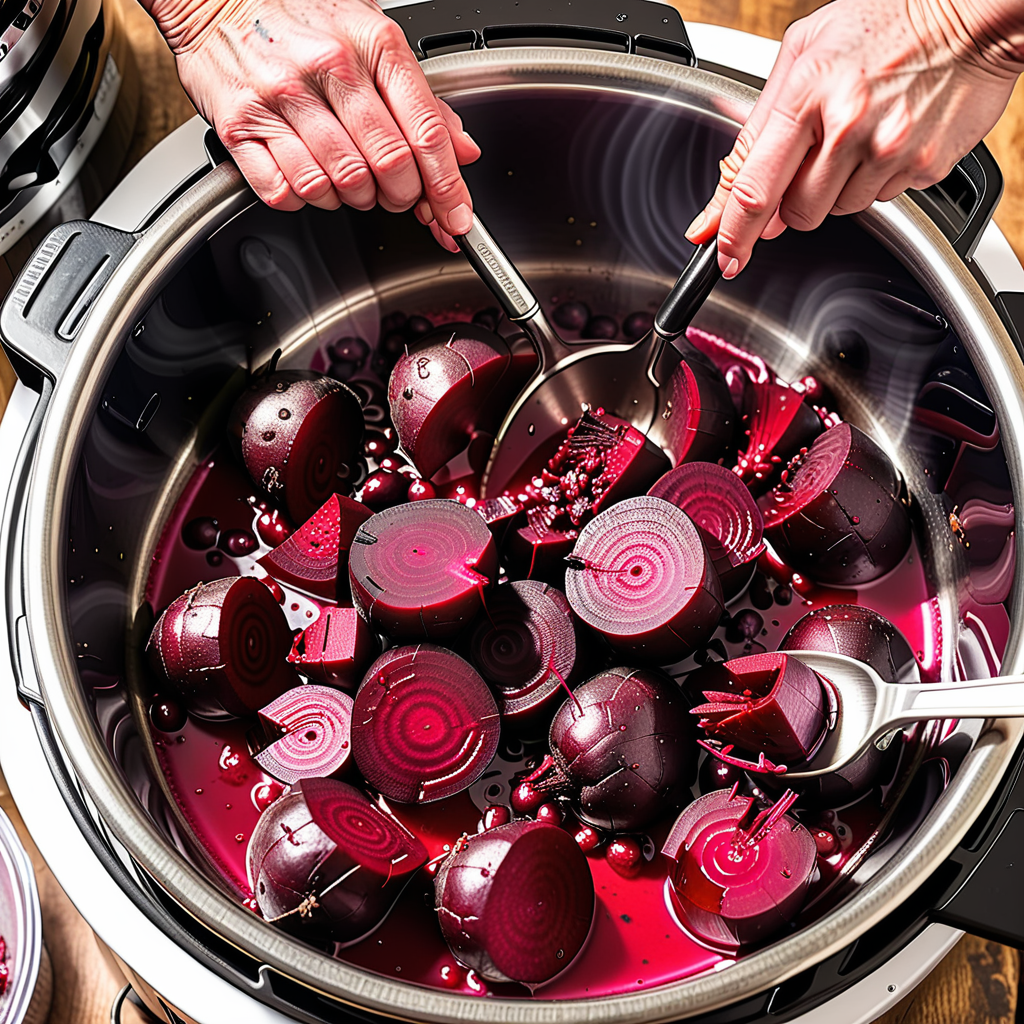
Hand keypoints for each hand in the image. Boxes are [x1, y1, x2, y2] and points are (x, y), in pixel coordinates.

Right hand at [143, 0, 479, 242]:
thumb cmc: (300, 18)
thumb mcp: (373, 39)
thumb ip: (423, 100)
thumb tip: (463, 151)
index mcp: (373, 43)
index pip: (425, 133)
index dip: (447, 188)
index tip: (456, 220)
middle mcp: (327, 67)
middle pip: (387, 167)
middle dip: (401, 197)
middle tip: (395, 192)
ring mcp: (280, 97)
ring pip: (337, 186)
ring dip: (352, 199)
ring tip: (349, 179)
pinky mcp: (240, 125)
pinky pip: (286, 193)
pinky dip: (305, 200)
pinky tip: (309, 177)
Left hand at [687, 0, 1023, 276]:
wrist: (973, 15)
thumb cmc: (887, 21)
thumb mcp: (804, 50)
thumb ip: (762, 122)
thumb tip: (734, 190)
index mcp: (808, 96)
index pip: (754, 188)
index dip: (733, 232)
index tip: (723, 256)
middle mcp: (849, 128)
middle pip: (797, 214)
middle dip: (795, 199)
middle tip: (816, 156)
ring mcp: (890, 151)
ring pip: (840, 210)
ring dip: (839, 186)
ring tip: (860, 134)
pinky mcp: (925, 168)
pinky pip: (883, 199)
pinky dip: (878, 177)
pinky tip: (888, 137)